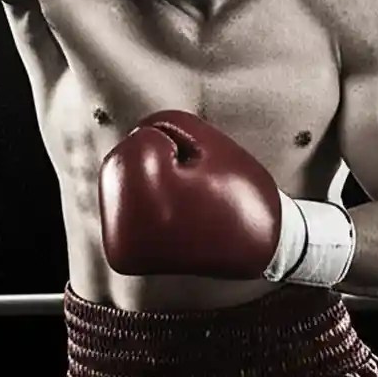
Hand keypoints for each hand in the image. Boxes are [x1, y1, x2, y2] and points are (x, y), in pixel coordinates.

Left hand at [98, 110, 355, 287]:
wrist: (260, 250)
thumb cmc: (241, 194)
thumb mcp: (213, 145)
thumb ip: (167, 123)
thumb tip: (132, 135)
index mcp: (150, 205)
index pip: (142, 141)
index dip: (176, 145)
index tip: (199, 173)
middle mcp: (125, 234)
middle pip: (121, 156)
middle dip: (157, 159)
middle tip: (192, 186)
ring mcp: (119, 247)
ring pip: (117, 176)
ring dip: (147, 176)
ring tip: (181, 200)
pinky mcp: (120, 253)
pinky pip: (119, 199)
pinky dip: (142, 195)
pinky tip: (167, 211)